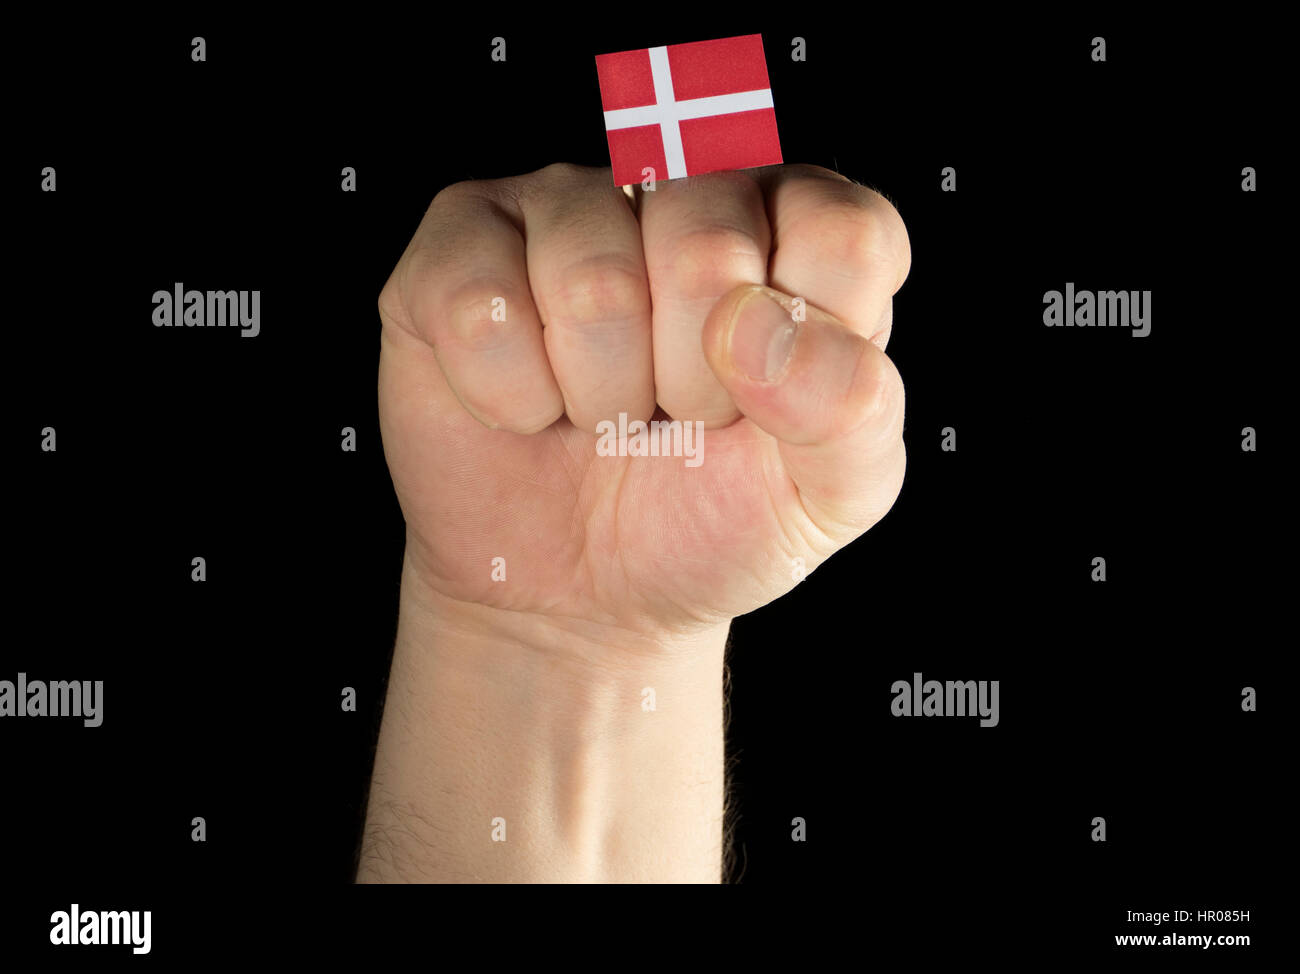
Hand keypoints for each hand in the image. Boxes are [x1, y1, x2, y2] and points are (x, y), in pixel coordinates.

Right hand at [377, 162, 909, 648]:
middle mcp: (683, 194)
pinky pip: (480, 303)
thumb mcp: (825, 496)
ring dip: (598, 392)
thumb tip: (756, 328)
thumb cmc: (707, 520)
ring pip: (590, 278)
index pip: (842, 235)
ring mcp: (567, 209)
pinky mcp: (461, 245)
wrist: (581, 598)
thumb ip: (851, 408)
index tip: (767, 406)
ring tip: (599, 411)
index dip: (800, 351)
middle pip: (707, 245)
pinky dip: (508, 397)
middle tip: (673, 415)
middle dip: (691, 380)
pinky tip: (524, 407)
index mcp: (797, 236)